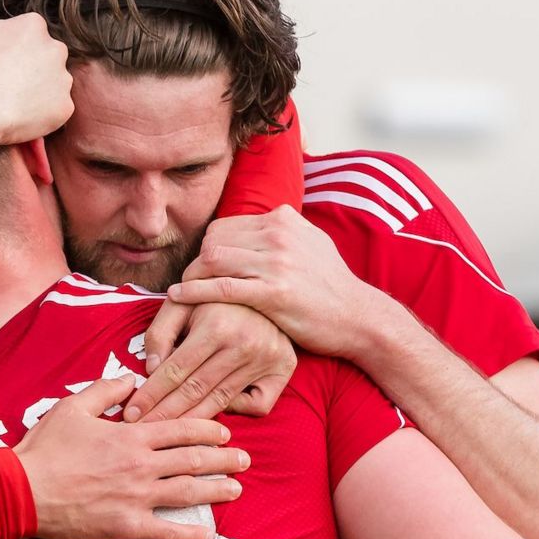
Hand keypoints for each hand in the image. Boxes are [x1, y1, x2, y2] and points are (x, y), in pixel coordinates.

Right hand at [0, 0, 72, 148]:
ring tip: (9, 103)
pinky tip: (18, 117)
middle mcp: (54, 49)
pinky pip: (55, 111)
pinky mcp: (63, 108)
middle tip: (2, 84)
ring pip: (51, 85)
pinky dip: (41, 116)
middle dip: (28, 68)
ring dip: (35, 92)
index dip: (8, 50)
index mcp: (33, 26)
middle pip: (43, 58)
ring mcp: (61, 80)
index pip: (26, 34)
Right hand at [15, 376, 248, 538]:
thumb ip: (106, 391)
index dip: (209, 430)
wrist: (22, 490)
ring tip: (236, 490)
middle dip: (224, 459)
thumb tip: (131, 380)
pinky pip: (166, 531)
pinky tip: (207, 536)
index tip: (225, 433)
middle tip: (245, 461)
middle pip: (194, 460)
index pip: (182, 429)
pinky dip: (189, 534)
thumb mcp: (72, 407)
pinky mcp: (126, 525)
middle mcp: (141, 465)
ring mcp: (136, 497)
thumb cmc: (45, 449)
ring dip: (217, 491)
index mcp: (131, 435)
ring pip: (188, 493)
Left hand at [126, 301, 297, 423]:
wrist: (264, 289)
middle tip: (141, 431)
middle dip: (164, 415)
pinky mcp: (283, 369)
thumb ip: (160, 332)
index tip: (130, 414)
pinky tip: (214, 412)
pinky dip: (236, 412)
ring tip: (165, 434)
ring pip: (221, 402)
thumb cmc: (214, 298)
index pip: (174, 371)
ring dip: (191, 422)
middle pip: (195, 391)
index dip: (150, 395)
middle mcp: (243, 345)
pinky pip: (257, 405)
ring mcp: (266, 360)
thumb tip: (151, 370)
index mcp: (216, 327)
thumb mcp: (182, 302)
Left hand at [165, 208, 388, 359]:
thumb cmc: (330, 287)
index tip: (201, 268)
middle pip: (214, 240)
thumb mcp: (310, 244)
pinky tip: (179, 299)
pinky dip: (194, 292)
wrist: (359, 318)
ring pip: (213, 259)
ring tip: (181, 293)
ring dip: (191, 277)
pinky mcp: (274, 292)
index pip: (225, 226)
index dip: (207, 248)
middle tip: (187, 282)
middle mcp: (279, 234)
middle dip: (196, 262)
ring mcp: (277, 262)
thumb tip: (257, 225)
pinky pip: (221, 287)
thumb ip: (282, 233)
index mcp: (284, 220)